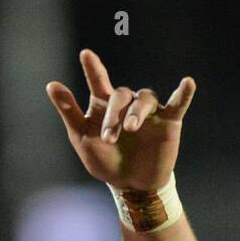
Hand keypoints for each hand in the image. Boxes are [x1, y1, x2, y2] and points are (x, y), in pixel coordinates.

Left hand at [46, 48, 195, 190]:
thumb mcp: (82, 138)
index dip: (93, 68)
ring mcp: (149, 112)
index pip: (98, 82)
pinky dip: (183, 94)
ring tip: (131, 128)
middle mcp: (127, 104)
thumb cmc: (105, 161)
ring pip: (145, 98)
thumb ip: (70, 111)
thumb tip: (51, 84)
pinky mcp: (169, 122)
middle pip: (121, 96)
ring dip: (137, 111)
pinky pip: (178, 104)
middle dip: (113, 116)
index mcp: (104, 105)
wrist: (131, 186)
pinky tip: (188, 83)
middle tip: (108, 138)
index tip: (85, 54)